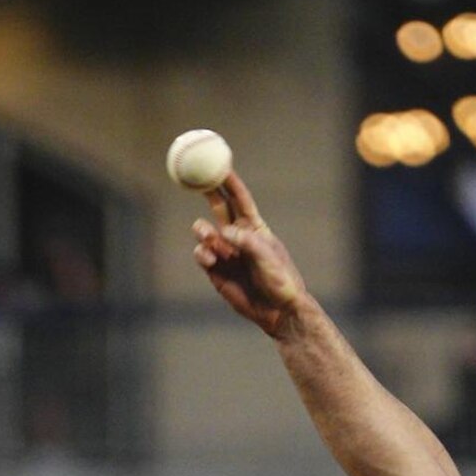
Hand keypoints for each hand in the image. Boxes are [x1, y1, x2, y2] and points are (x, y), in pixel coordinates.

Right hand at [189, 172, 311, 336]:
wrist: (277, 312)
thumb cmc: (280, 281)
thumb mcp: (267, 257)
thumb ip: (246, 242)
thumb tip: (222, 232)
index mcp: (254, 228)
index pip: (239, 199)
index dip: (229, 181)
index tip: (219, 164)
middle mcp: (238, 237)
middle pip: (219, 208)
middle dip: (207, 192)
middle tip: (194, 178)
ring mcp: (225, 253)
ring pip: (205, 232)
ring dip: (202, 230)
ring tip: (207, 236)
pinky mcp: (215, 271)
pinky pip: (201, 255)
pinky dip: (202, 254)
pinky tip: (210, 259)